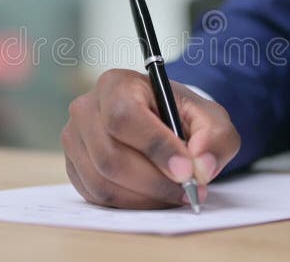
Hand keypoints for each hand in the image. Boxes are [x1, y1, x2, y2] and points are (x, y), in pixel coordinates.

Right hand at [62, 69, 240, 208]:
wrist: (161, 121)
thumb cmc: (181, 115)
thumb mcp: (210, 118)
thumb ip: (215, 137)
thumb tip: (201, 167)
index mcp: (116, 84)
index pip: (125, 117)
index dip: (156, 147)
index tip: (186, 171)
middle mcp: (86, 109)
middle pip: (110, 156)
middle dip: (154, 182)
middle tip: (188, 191)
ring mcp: (74, 139)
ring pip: (103, 182)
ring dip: (145, 198)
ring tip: (176, 195)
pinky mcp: (74, 167)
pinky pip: (97, 196)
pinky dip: (130, 204)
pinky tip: (155, 196)